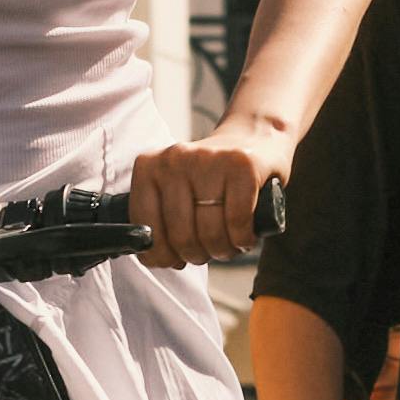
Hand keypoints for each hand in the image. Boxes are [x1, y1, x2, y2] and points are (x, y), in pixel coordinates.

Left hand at [132, 134, 281, 270]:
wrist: (253, 140)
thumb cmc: (211, 180)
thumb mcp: (175, 194)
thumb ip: (158, 222)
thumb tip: (154, 259)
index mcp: (150, 167)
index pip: (146, 227)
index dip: (162, 254)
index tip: (176, 259)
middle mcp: (175, 159)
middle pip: (181, 235)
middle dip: (197, 255)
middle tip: (209, 250)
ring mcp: (209, 159)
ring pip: (210, 232)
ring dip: (223, 250)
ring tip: (228, 244)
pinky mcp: (242, 164)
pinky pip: (237, 221)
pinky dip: (243, 239)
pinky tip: (245, 236)